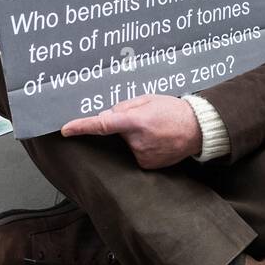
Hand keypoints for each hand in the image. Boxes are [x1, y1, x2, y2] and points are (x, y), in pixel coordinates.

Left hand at [61, 95, 202, 168]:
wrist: (198, 129)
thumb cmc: (173, 111)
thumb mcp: (148, 99)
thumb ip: (124, 107)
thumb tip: (105, 117)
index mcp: (136, 121)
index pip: (102, 125)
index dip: (82, 127)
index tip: (66, 130)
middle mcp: (137, 141)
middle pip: (117, 134)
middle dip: (124, 126)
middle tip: (146, 121)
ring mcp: (143, 156)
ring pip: (126, 145)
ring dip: (134, 138)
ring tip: (155, 131)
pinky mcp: (147, 165)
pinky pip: (136, 154)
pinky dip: (142, 147)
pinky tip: (157, 141)